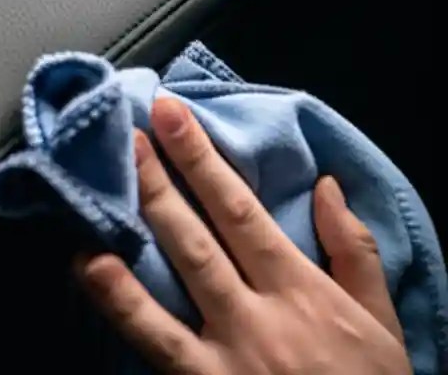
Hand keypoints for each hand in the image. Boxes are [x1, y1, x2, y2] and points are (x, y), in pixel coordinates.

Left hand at [76, 98, 409, 374]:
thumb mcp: (380, 319)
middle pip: (198, 236)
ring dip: (130, 233)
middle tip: (126, 135)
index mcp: (300, 289)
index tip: (169, 116)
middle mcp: (259, 315)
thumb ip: (353, 250)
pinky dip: (118, 304)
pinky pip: (154, 340)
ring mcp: (227, 353)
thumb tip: (327, 185)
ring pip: (172, 283)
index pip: (240, 210)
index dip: (201, 159)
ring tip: (91, 196)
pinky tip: (86, 270)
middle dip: (160, 181)